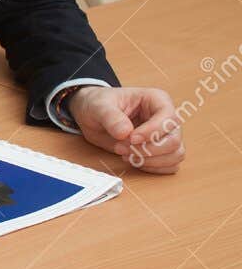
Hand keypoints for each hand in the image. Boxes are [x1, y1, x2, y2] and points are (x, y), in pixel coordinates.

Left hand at [67, 85, 183, 172]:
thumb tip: (125, 133)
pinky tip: (134, 161)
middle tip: (121, 148)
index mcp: (157, 100)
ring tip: (125, 155)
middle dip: (147, 150)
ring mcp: (166, 136)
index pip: (168, 119)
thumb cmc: (100, 104)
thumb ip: (111, 117)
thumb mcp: (99, 106)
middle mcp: (166, 118)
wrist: (93, 115)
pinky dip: (153, 168)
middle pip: (174, 141)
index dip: (152, 132)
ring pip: (175, 155)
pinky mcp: (162, 151)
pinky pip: (170, 165)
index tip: (131, 139)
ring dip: (150, 161)